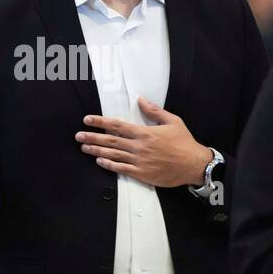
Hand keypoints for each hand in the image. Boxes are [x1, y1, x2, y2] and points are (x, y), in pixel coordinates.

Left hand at [76, 97, 211, 187]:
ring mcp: (139, 161)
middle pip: (110, 141)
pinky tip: (100, 162)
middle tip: (78, 136)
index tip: (88, 120)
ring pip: (113, 155)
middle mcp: (139, 147)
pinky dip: (109, 165)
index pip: (117, 126)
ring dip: (96, 151)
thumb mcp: (172, 121)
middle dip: (92, 138)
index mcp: (144, 133)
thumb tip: (141, 100)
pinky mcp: (142, 174)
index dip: (100, 122)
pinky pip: (122, 169)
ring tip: (84, 148)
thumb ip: (154, 111)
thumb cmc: (184, 143)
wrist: (194, 165)